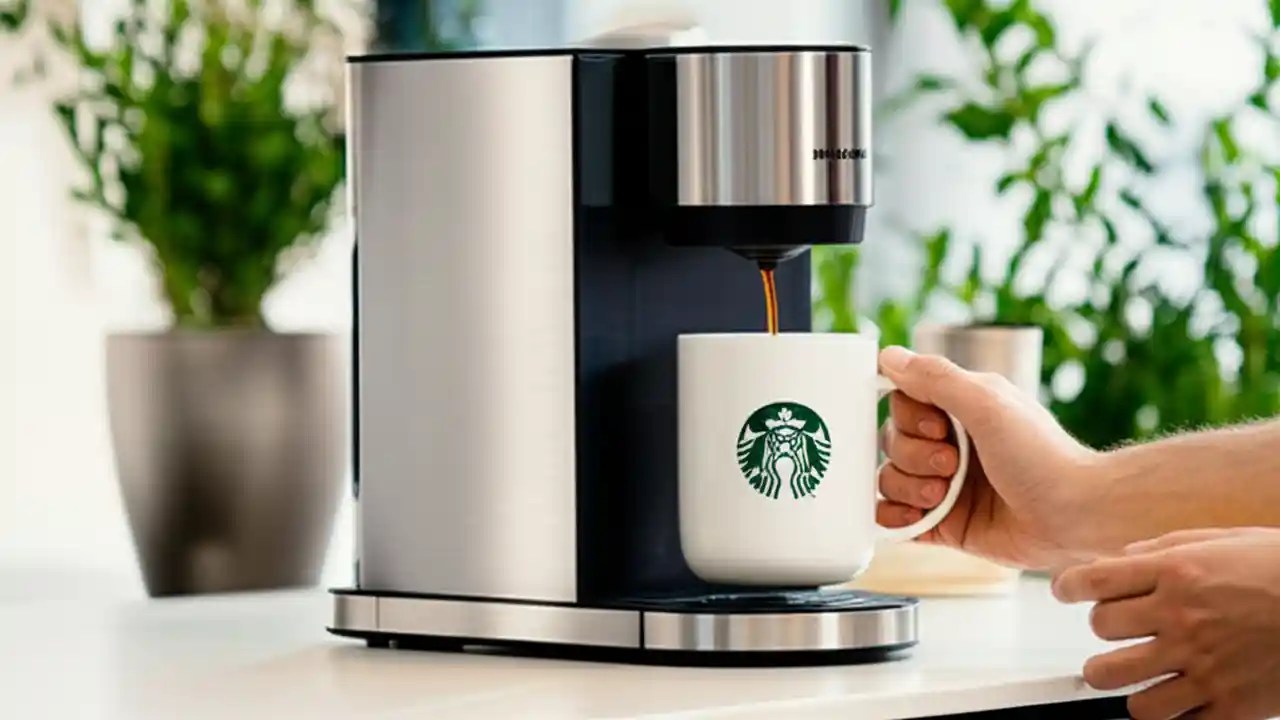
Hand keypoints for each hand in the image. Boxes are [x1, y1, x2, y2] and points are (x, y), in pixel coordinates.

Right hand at [876, 346, 1097, 568]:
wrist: (1075, 516)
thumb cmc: (1041, 455)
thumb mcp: (987, 404)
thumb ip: (935, 378)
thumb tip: (886, 356)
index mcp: (959, 409)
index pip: (902, 402)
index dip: (910, 417)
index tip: (940, 427)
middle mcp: (948, 445)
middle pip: (891, 441)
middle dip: (914, 455)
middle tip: (952, 465)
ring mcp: (943, 485)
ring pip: (889, 478)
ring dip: (908, 486)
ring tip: (944, 496)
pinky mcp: (942, 523)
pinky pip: (893, 516)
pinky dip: (893, 516)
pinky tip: (914, 517)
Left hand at [1053, 527, 1279, 719]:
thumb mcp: (1220, 541)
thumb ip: (1162, 551)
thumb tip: (1119, 561)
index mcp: (1177, 573)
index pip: (1090, 582)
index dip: (1068, 587)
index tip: (1067, 591)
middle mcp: (1183, 619)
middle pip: (1099, 633)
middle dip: (1103, 632)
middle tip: (1117, 631)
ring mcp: (1205, 665)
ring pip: (1120, 686)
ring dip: (1119, 678)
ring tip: (1130, 670)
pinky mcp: (1229, 706)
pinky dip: (1162, 711)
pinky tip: (1170, 695)